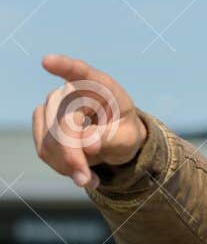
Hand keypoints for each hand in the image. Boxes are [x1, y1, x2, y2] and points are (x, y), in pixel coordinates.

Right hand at [33, 54, 147, 190]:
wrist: (114, 138)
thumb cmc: (124, 132)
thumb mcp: (127, 139)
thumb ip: (110, 140)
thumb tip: (88, 145)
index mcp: (100, 86)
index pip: (80, 72)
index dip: (63, 67)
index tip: (48, 62)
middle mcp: (71, 89)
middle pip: (62, 124)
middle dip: (73, 157)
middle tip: (88, 181)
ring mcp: (52, 103)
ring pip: (50, 141)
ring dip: (68, 166)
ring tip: (89, 177)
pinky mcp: (41, 120)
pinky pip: (44, 149)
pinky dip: (60, 166)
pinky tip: (78, 170)